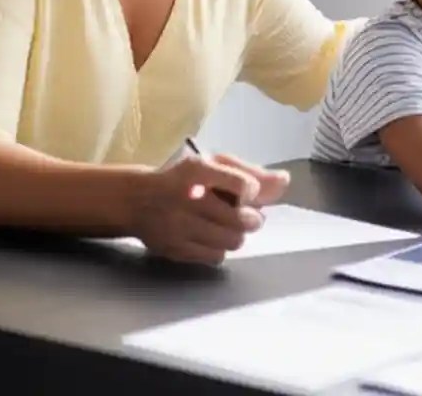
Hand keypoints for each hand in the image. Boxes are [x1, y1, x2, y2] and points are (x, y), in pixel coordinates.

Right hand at [129, 153, 290, 264]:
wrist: (136, 200)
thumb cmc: (185, 180)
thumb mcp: (215, 165)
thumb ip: (251, 172)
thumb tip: (284, 181)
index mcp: (197, 170)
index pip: (241, 184)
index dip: (253, 192)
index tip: (249, 193)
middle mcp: (185, 198)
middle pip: (241, 219)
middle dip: (251, 218)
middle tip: (245, 214)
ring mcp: (177, 226)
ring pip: (232, 241)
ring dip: (237, 234)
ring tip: (227, 225)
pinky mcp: (174, 249)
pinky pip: (216, 256)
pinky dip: (220, 249)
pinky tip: (210, 237)